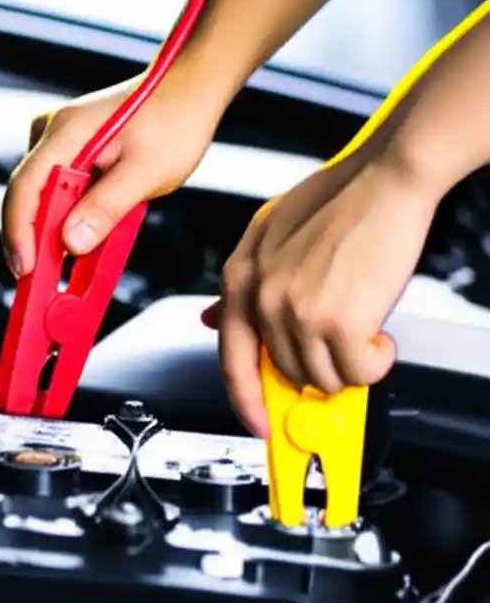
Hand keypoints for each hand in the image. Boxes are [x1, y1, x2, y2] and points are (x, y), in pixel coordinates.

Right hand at [1, 72, 222, 276]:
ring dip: (47, 232)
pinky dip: (61, 218)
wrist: (190, 89)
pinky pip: (54, 189)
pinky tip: (76, 239)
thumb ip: (106, 207)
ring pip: (38, 196)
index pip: (24, 187)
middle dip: (30, 240)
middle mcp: (52, 132)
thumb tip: (70, 244)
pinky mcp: (68, 149)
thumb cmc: (176, 121)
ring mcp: (57, 140)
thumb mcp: (147, 172)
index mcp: (67, 132)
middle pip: (25, 195)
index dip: (19, 232)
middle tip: (38, 283)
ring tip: (56, 269)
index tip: (26, 269)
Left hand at [206, 152, 442, 437]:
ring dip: (350, 366)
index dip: (246, 400)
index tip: (259, 423)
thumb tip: (217, 320)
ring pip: (322, 377)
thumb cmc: (339, 200)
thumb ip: (246, 283)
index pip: (231, 359)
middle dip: (318, 368)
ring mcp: (296, 312)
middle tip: (342, 348)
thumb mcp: (269, 235)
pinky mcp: (337, 321)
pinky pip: (358, 372)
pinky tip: (380, 336)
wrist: (386, 179)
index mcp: (239, 277)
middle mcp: (260, 298)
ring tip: (364, 333)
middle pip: (284, 372)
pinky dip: (376, 362)